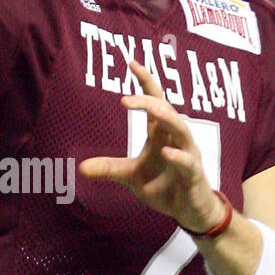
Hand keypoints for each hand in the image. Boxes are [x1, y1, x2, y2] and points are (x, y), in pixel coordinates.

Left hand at [79, 60, 225, 232]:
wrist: (190, 212)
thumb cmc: (165, 187)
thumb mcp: (132, 177)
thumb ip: (110, 169)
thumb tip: (80, 168)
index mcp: (161, 135)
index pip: (156, 100)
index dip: (146, 82)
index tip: (131, 63)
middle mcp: (177, 139)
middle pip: (166, 111)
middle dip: (148, 100)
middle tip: (125, 98)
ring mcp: (188, 156)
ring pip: (181, 129)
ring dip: (166, 118)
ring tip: (149, 110)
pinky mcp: (195, 175)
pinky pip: (188, 163)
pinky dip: (178, 157)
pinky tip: (165, 152)